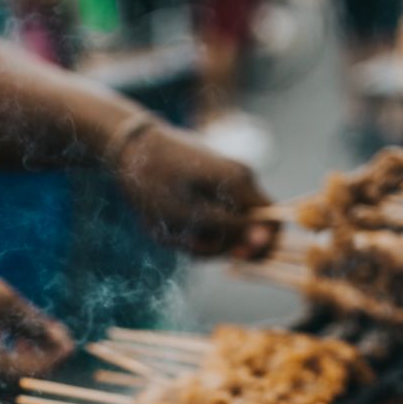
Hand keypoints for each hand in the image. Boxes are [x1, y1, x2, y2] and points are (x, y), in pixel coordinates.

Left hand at [114, 123, 277, 257]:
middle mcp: (241, 177)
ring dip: (203, 237)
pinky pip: (216, 214)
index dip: (258, 248)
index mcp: (240, 182)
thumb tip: (263, 240)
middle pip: (249, 229)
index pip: (274, 225)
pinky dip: (196, 226)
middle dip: (222, 246)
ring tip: (173, 231)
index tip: (231, 257)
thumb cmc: (152, 181)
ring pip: (229, 224)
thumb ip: (229, 229)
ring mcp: (228, 178)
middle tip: (188, 244)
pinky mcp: (214, 182)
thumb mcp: (187, 214)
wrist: (129, 146)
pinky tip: (173, 223)